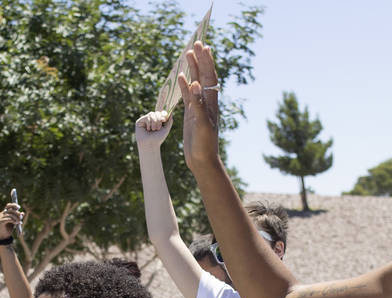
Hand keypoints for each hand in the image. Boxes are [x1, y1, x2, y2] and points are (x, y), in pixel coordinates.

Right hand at [0, 203, 23, 239]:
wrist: (4, 235)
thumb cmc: (10, 227)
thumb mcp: (15, 221)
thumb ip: (18, 217)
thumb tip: (23, 213)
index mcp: (5, 212)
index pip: (8, 205)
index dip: (13, 205)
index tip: (19, 207)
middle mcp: (2, 213)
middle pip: (11, 210)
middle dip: (17, 213)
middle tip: (21, 216)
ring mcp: (1, 217)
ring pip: (10, 215)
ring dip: (16, 218)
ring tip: (19, 222)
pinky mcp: (1, 221)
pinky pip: (9, 219)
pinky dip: (14, 221)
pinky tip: (16, 223)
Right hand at [135, 110, 173, 148]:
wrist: (150, 144)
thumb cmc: (158, 138)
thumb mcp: (166, 129)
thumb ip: (169, 121)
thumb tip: (171, 112)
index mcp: (158, 121)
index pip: (161, 113)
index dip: (163, 114)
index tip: (164, 120)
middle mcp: (151, 120)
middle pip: (157, 112)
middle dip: (158, 120)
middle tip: (158, 129)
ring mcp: (145, 120)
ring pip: (152, 114)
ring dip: (154, 122)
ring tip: (153, 130)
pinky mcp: (139, 121)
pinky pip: (146, 117)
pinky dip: (149, 123)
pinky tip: (147, 129)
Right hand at [176, 41, 220, 171]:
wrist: (202, 160)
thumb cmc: (205, 144)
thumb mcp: (202, 124)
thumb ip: (198, 104)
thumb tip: (196, 84)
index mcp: (211, 102)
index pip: (209, 77)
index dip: (206, 61)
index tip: (203, 46)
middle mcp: (206, 101)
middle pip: (203, 75)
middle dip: (200, 59)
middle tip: (196, 43)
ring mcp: (198, 107)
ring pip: (195, 82)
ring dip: (193, 68)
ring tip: (188, 54)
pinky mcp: (190, 113)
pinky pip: (187, 95)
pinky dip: (184, 84)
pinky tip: (180, 76)